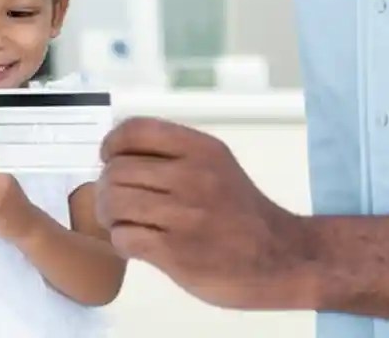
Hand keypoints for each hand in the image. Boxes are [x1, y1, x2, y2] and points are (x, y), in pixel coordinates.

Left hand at [96, 118, 313, 310]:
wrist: (282, 260)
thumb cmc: (241, 213)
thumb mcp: (217, 166)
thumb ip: (173, 156)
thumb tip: (115, 155)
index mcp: (201, 149)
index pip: (135, 130)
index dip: (112, 144)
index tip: (110, 160)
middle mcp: (192, 176)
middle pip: (116, 170)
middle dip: (106, 188)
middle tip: (116, 203)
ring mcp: (184, 215)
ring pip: (113, 202)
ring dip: (109, 216)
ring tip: (123, 223)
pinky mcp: (176, 252)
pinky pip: (123, 237)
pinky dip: (121, 242)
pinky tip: (137, 244)